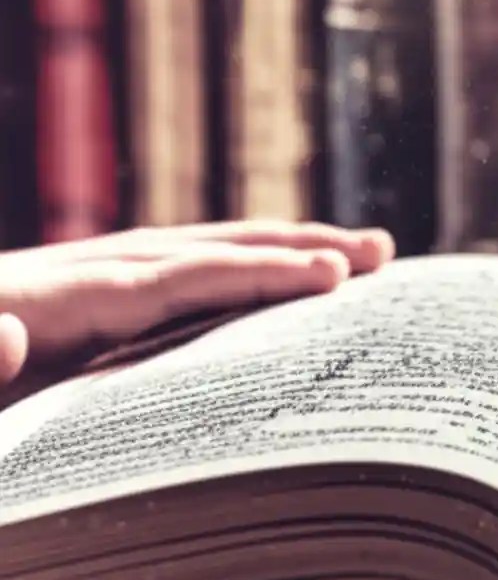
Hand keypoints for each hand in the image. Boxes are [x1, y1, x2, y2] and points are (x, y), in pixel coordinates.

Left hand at [0, 221, 394, 385]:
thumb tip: (7, 331)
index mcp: (43, 302)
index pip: (168, 281)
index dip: (252, 275)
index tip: (334, 278)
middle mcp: (72, 281)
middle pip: (199, 251)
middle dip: (292, 248)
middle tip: (379, 252)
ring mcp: (79, 292)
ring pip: (196, 259)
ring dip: (279, 253)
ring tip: (355, 256)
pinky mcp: (81, 316)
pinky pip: (177, 289)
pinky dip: (239, 278)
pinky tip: (270, 289)